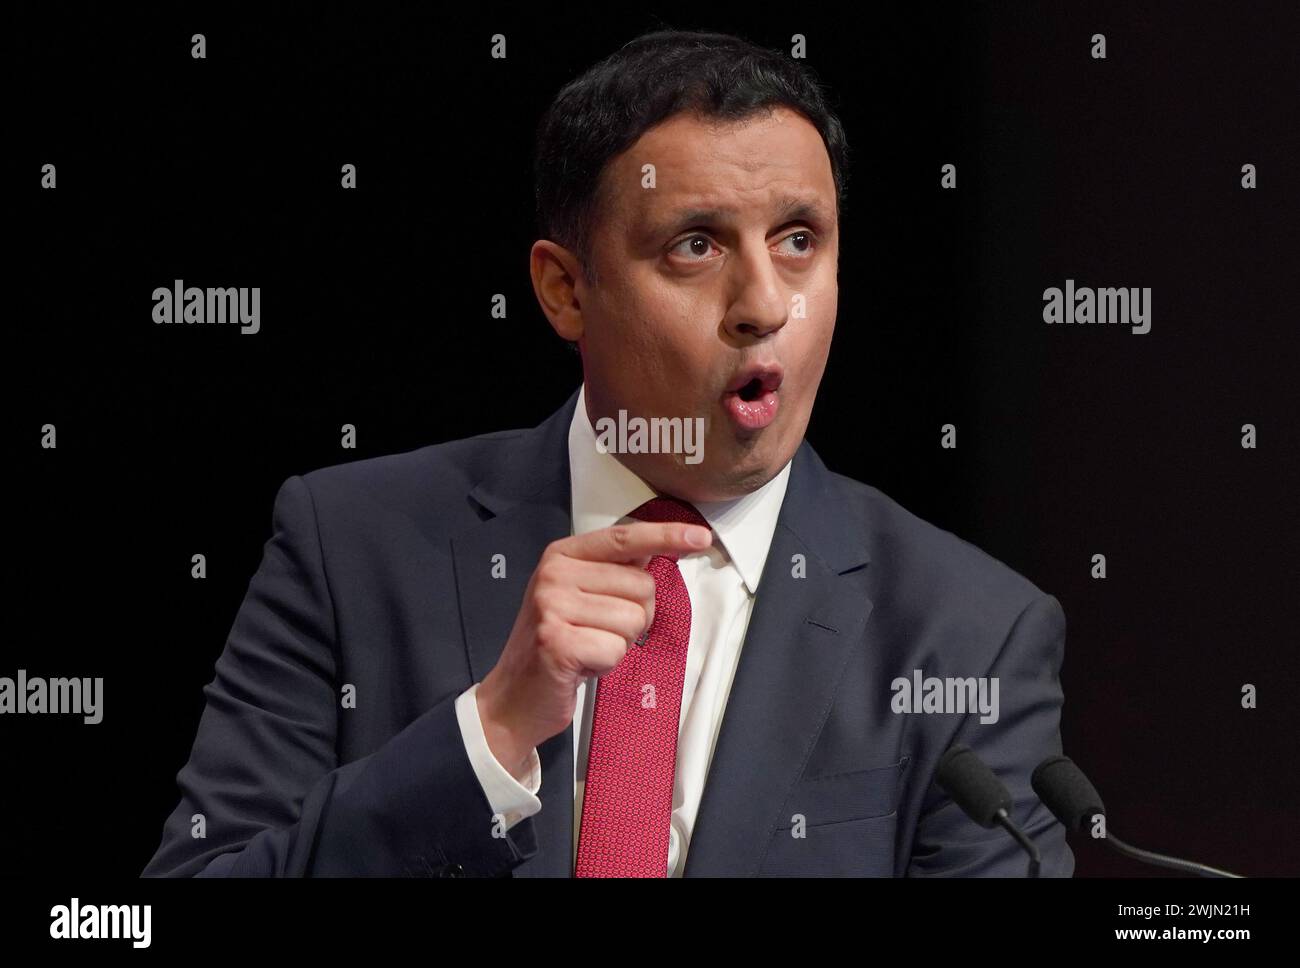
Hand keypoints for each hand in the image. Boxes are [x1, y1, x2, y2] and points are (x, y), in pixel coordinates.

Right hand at [476, 520, 711, 780]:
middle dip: (634, 616)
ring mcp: (552, 607)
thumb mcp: (577, 596)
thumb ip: (612, 572)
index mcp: (561, 556)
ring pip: (633, 620)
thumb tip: (658, 549)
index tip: (699, 537)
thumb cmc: (555, 646)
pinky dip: (606, 664)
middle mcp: (554, 575)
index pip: (624, 537)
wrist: (513, 698)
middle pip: (641, 585)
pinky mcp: (557, 643)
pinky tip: (581, 665)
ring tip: (587, 648)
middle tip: (598, 632)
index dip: (665, 535)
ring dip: (619, 643)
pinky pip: (616, 649)